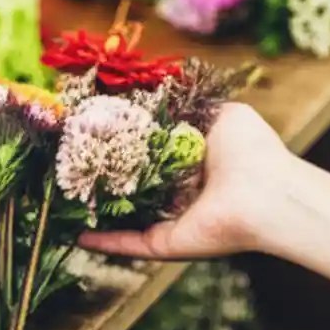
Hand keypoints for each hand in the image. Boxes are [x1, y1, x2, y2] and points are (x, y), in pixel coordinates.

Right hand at [80, 103, 296, 258]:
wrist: (266, 194)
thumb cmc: (252, 150)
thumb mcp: (221, 113)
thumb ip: (189, 103)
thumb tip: (160, 85)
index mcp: (193, 163)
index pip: (150, 153)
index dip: (123, 142)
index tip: (92, 130)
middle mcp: (180, 194)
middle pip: (133, 185)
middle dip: (103, 177)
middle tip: (69, 163)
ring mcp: (171, 221)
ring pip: (125, 216)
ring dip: (96, 210)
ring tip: (63, 197)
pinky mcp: (166, 244)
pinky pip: (129, 244)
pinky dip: (103, 241)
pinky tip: (76, 233)